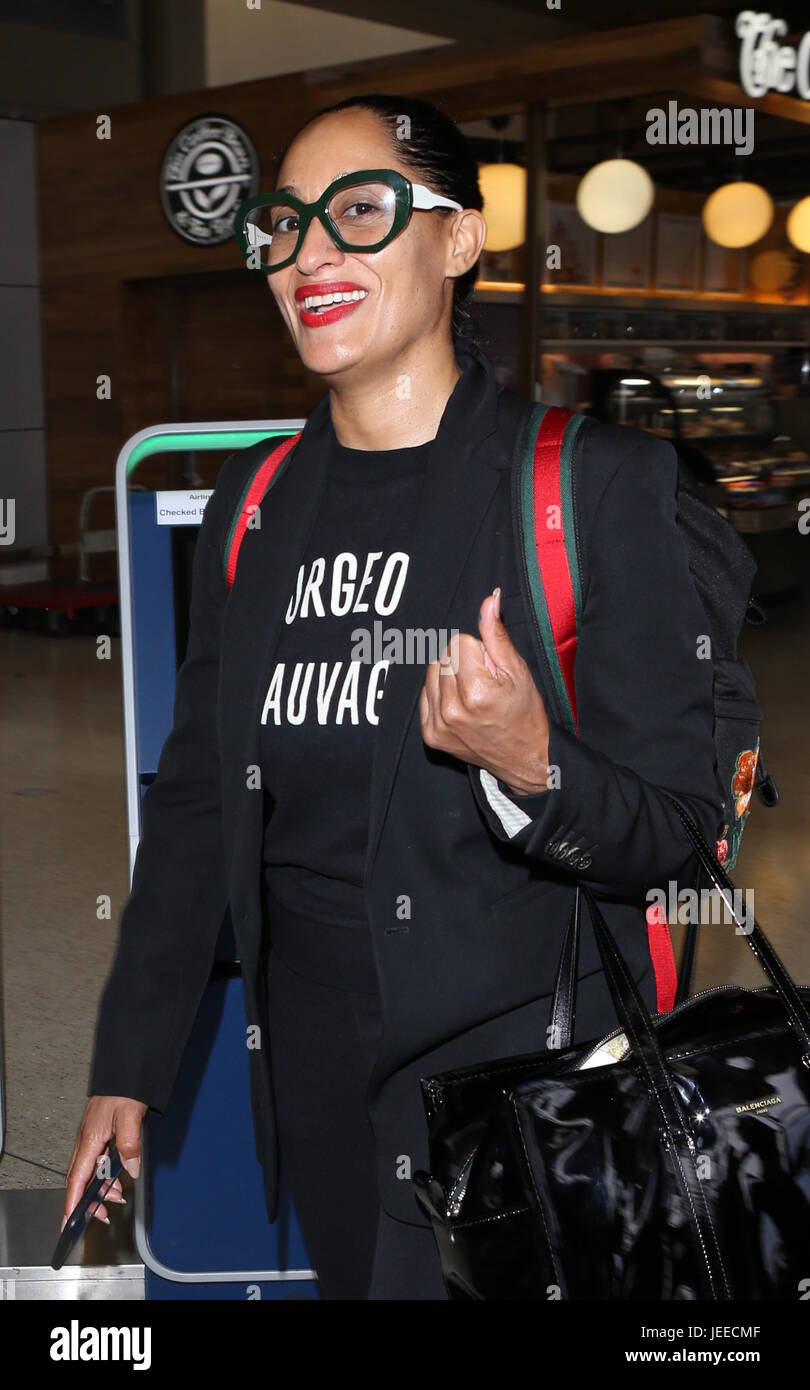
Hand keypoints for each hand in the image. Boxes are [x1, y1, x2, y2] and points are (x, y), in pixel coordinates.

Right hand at [64, 1096, 147, 1229]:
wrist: (125, 1072)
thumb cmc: (123, 1090)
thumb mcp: (130, 1116)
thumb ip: (129, 1144)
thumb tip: (129, 1169)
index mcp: (90, 1140)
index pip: (77, 1180)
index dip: (72, 1203)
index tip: (69, 1221)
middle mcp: (86, 1141)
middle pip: (80, 1180)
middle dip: (87, 1202)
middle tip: (102, 1214)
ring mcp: (91, 1138)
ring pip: (89, 1172)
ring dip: (100, 1188)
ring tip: (117, 1197)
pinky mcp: (98, 1135)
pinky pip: (97, 1162)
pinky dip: (104, 1175)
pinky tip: (114, 1180)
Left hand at [419, 587, 550, 794]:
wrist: (525, 759)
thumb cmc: (525, 714)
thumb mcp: (518, 671)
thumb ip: (497, 635)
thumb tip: (489, 599)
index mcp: (476, 692)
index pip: (459, 642)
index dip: (480, 651)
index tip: (493, 670)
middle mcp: (452, 710)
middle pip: (443, 655)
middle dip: (463, 661)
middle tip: (484, 683)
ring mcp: (438, 724)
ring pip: (432, 671)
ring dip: (450, 675)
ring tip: (472, 693)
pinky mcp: (430, 734)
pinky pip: (425, 694)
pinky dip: (440, 693)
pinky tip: (460, 705)